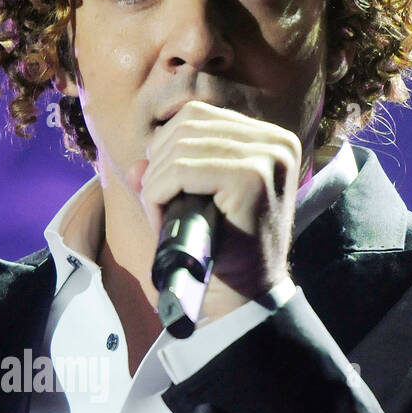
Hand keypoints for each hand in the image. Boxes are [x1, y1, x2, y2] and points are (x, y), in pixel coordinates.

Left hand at [126, 101, 301, 319]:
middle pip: (187, 124)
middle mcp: (275, 141)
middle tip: (157, 207)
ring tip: (160, 216)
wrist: (246, 297)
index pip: (197, 115)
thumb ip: (168, 174)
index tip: (162, 188)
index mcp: (268, 139)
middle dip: (158, 165)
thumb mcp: (197, 202)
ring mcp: (267, 157)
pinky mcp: (251, 178)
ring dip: (156, 183)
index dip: (166, 147)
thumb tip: (136, 164)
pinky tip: (161, 220)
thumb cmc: (224, 251)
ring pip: (180, 147)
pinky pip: (180, 170)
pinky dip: (158, 194)